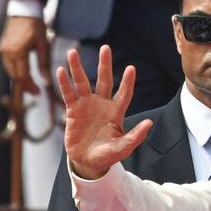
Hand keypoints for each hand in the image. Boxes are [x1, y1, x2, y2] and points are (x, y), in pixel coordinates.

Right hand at [0, 15, 50, 94]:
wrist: (23, 10)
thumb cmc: (36, 26)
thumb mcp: (43, 44)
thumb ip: (44, 64)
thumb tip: (46, 82)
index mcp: (18, 52)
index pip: (23, 76)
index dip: (30, 87)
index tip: (39, 93)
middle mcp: (8, 52)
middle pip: (15, 76)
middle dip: (25, 86)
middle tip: (36, 93)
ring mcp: (3, 50)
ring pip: (10, 72)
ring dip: (19, 80)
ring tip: (31, 86)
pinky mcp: (2, 48)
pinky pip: (8, 65)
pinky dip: (15, 72)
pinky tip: (23, 75)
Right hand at [57, 45, 152, 179]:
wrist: (87, 162)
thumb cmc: (107, 156)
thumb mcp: (123, 148)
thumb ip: (135, 136)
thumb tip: (150, 123)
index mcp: (116, 112)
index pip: (124, 94)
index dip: (127, 82)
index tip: (131, 68)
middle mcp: (102, 104)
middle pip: (104, 80)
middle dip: (104, 64)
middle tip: (105, 48)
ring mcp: (87, 105)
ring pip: (82, 82)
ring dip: (77, 68)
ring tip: (72, 52)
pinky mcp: (73, 110)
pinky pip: (68, 93)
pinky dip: (64, 82)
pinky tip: (61, 70)